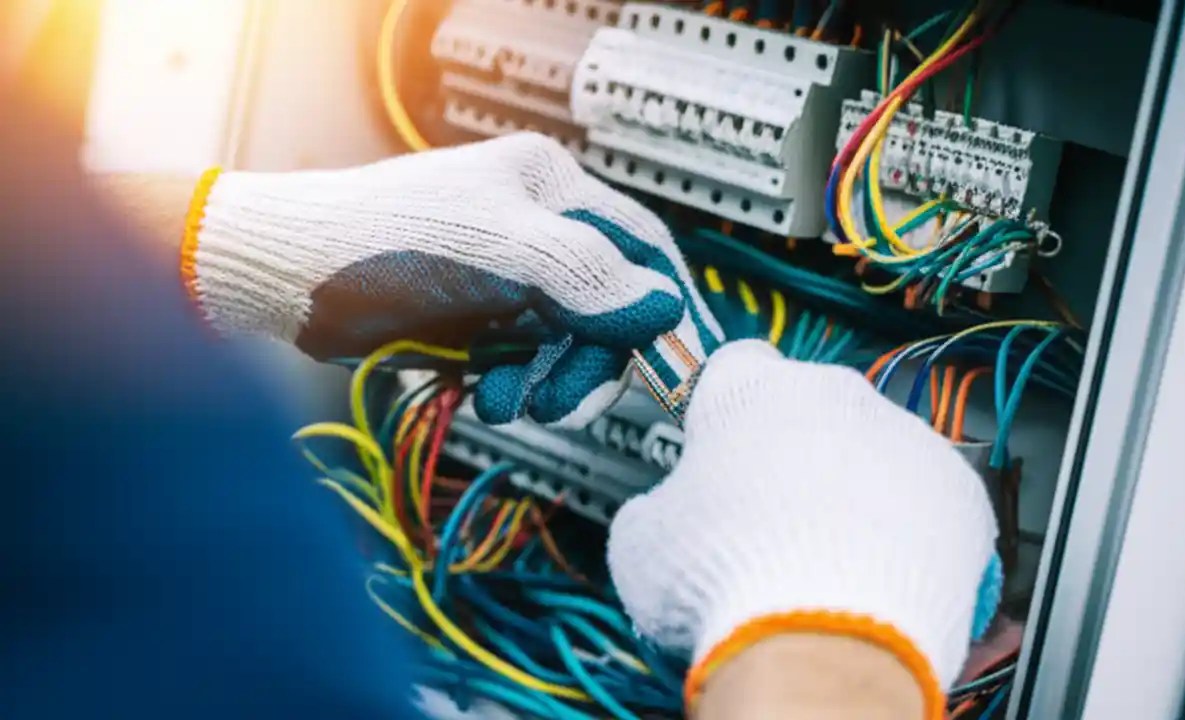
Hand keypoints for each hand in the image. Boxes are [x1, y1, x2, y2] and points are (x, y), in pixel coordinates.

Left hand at [184, 133, 718, 426]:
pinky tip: (489, 394)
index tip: (684, 363)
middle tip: (563, 401)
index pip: (639, 246)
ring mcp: (506, 276)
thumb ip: (590, 276)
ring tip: (511, 400)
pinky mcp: (478, 318)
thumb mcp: (499, 254)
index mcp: (550, 187)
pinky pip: (528, 359)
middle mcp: (535, 228)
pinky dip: (518, 384)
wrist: (286, 279)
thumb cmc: (381, 246)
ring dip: (551, 381)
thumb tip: (664, 309)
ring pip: (569, 342)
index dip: (667, 305)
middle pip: (609, 306)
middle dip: (592, 360)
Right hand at [607, 341, 1000, 712]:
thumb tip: (659, 519)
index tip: (718, 448)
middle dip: (794, 456)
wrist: (820, 642)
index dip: (723, 410)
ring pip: (876, 455)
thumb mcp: (641, 542)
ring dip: (855, 495)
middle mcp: (835, 396)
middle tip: (769, 522)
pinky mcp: (960, 494)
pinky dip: (909, 536)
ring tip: (828, 562)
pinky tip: (878, 578)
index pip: (736, 366)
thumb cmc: (726, 581)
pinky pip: (930, 505)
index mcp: (751, 389)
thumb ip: (658, 506)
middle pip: (812, 410)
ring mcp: (907, 439)